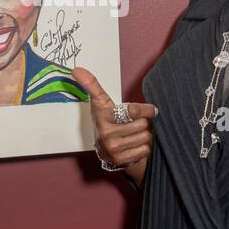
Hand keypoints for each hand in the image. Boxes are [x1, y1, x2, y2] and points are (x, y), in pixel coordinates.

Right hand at [72, 67, 156, 183]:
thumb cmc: (108, 122)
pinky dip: (143, 148)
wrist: (107, 151)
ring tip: (134, 135)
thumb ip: (92, 85)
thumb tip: (77, 69)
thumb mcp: (101, 103)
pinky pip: (144, 149)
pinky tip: (134, 146)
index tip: (152, 110)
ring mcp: (112, 148)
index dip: (146, 110)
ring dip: (144, 136)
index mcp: (102, 115)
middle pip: (142, 124)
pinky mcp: (120, 160)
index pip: (132, 111)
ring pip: (144, 137)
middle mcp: (105, 132)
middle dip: (143, 124)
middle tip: (135, 125)